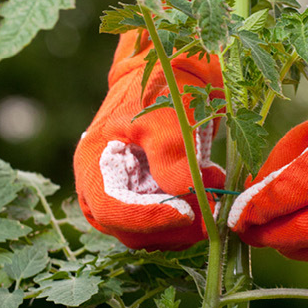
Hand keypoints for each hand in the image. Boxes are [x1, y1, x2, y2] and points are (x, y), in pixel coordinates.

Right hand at [74, 31, 225, 249]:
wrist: (174, 73)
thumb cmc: (164, 87)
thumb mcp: (167, 114)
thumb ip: (170, 153)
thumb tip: (181, 195)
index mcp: (94, 163)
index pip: (110, 209)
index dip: (145, 217)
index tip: (184, 212)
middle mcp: (102, 188)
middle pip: (129, 231)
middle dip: (171, 225)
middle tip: (210, 206)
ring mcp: (124, 197)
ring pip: (149, 235)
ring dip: (184, 224)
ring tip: (213, 187)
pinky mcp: (147, 201)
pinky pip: (164, 226)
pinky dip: (189, 218)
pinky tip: (210, 190)